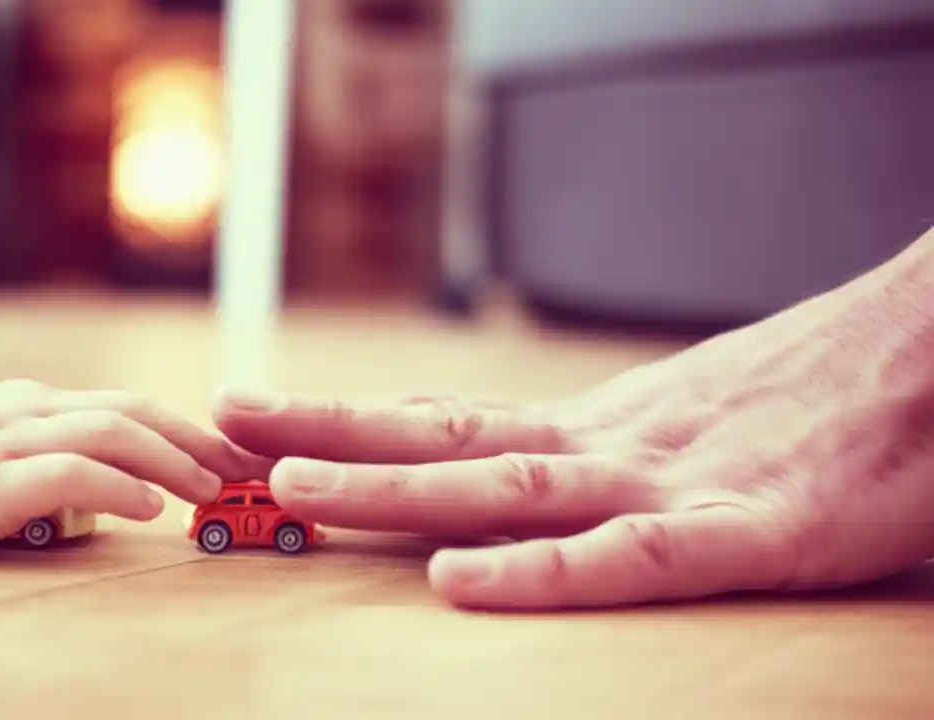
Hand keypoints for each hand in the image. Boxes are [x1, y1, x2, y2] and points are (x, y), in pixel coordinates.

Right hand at [0, 380, 266, 557]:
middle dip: (200, 440)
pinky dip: (116, 484)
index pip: (126, 407)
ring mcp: (5, 440)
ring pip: (112, 432)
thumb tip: (93, 490)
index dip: (186, 430)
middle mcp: (28, 409)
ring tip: (212, 490)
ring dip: (171, 460)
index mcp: (31, 402)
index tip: (230, 456)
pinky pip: (66, 471)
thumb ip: (34, 457)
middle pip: (135, 411)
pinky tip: (148, 507)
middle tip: (249, 470)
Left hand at [213, 233, 933, 609]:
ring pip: (508, 487)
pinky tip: (463, 583)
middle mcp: (612, 445)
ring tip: (296, 490)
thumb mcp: (691, 415)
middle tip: (229, 422)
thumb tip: (522, 470)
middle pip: (445, 438)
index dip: (354, 422)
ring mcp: (672, 485)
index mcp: (599, 427)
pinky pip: (630, 560)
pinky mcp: (752, 532)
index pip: (452, 420)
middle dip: (332, 434)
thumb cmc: (824, 393)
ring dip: (397, 490)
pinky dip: (544, 573)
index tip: (267, 419)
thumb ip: (604, 451)